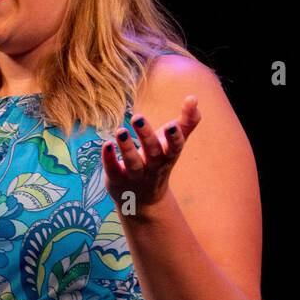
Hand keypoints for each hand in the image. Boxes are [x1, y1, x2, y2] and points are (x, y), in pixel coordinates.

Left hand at [102, 94, 200, 210]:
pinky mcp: (117, 180)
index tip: (172, 125)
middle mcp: (153, 167)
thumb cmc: (159, 162)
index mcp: (168, 156)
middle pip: (152, 152)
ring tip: (120, 130)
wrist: (144, 201)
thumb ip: (186, 123)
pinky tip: (106, 144)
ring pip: (132, 163)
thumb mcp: (173, 144)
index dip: (174, 138)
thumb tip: (194, 98)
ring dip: (126, 147)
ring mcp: (135, 175)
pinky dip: (109, 158)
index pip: (174, 148)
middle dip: (146, 136)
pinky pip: (113, 169)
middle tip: (137, 117)